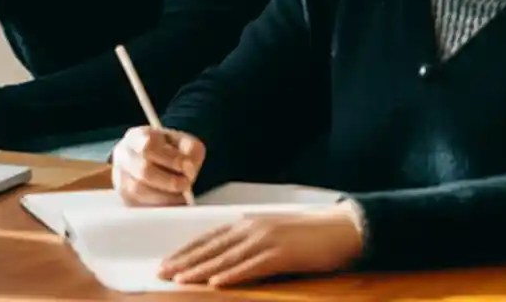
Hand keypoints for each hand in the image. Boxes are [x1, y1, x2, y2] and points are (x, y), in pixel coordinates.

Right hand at [112, 126, 204, 205]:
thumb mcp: (181, 142)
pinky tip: (172, 203)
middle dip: (169, 181)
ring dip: (166, 196)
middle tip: (187, 184)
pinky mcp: (124, 198)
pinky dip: (160, 207)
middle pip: (143, 171)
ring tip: (182, 196)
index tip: (189, 167)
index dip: (171, 159)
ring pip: (139, 191)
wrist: (146, 162)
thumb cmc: (166, 151)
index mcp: (136, 137)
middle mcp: (123, 157)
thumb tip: (189, 169)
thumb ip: (190, 150)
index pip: (149, 148)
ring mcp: (120, 178)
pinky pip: (139, 206)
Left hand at [158, 206, 364, 286]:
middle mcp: (251, 229)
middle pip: (210, 247)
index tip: (168, 261)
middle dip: (184, 261)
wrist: (343, 227)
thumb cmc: (310, 234)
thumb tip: (227, 258)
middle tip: (161, 272)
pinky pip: (251, 267)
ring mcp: (265, 241)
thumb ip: (250, 243)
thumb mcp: (273, 234)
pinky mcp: (281, 255)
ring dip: (199, 270)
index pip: (208, 238)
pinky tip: (215, 283)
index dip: (186, 251)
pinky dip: (231, 275)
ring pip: (225, 258)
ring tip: (179, 279)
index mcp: (247, 223)